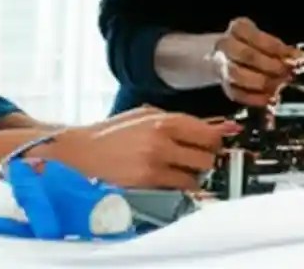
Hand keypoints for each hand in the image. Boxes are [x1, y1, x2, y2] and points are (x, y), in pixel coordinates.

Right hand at [43, 107, 236, 189]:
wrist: (84, 150)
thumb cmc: (116, 132)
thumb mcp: (149, 116)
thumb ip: (183, 121)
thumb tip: (219, 126)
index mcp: (164, 121)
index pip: (209, 134)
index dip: (216, 140)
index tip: (214, 142)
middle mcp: (161, 142)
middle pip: (207, 157)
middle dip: (206, 158)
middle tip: (197, 156)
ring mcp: (154, 164)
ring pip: (195, 176)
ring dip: (194, 174)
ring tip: (181, 167)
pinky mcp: (146, 183)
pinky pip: (178, 188)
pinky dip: (180, 184)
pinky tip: (169, 176)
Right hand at [212, 18, 300, 106]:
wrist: (226, 56)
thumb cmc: (254, 46)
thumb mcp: (266, 40)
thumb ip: (281, 49)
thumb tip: (301, 59)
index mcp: (239, 28)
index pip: (258, 37)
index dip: (277, 49)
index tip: (296, 58)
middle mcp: (226, 45)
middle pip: (247, 55)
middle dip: (271, 66)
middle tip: (289, 74)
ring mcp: (221, 66)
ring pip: (238, 75)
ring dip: (262, 82)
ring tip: (280, 86)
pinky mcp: (225, 86)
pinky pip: (237, 93)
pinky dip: (255, 98)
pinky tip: (270, 99)